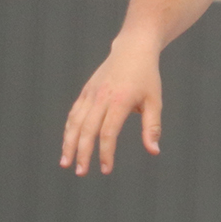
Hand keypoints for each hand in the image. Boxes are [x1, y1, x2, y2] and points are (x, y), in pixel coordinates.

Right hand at [59, 34, 163, 175]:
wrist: (132, 49)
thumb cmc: (147, 77)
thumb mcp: (155, 101)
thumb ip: (153, 127)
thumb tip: (154, 152)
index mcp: (120, 101)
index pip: (108, 132)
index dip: (105, 153)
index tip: (106, 170)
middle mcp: (102, 97)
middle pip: (87, 129)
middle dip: (82, 153)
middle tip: (81, 173)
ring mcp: (91, 93)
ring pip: (75, 122)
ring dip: (69, 143)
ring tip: (65, 163)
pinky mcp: (86, 91)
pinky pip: (74, 113)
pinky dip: (69, 129)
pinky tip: (67, 144)